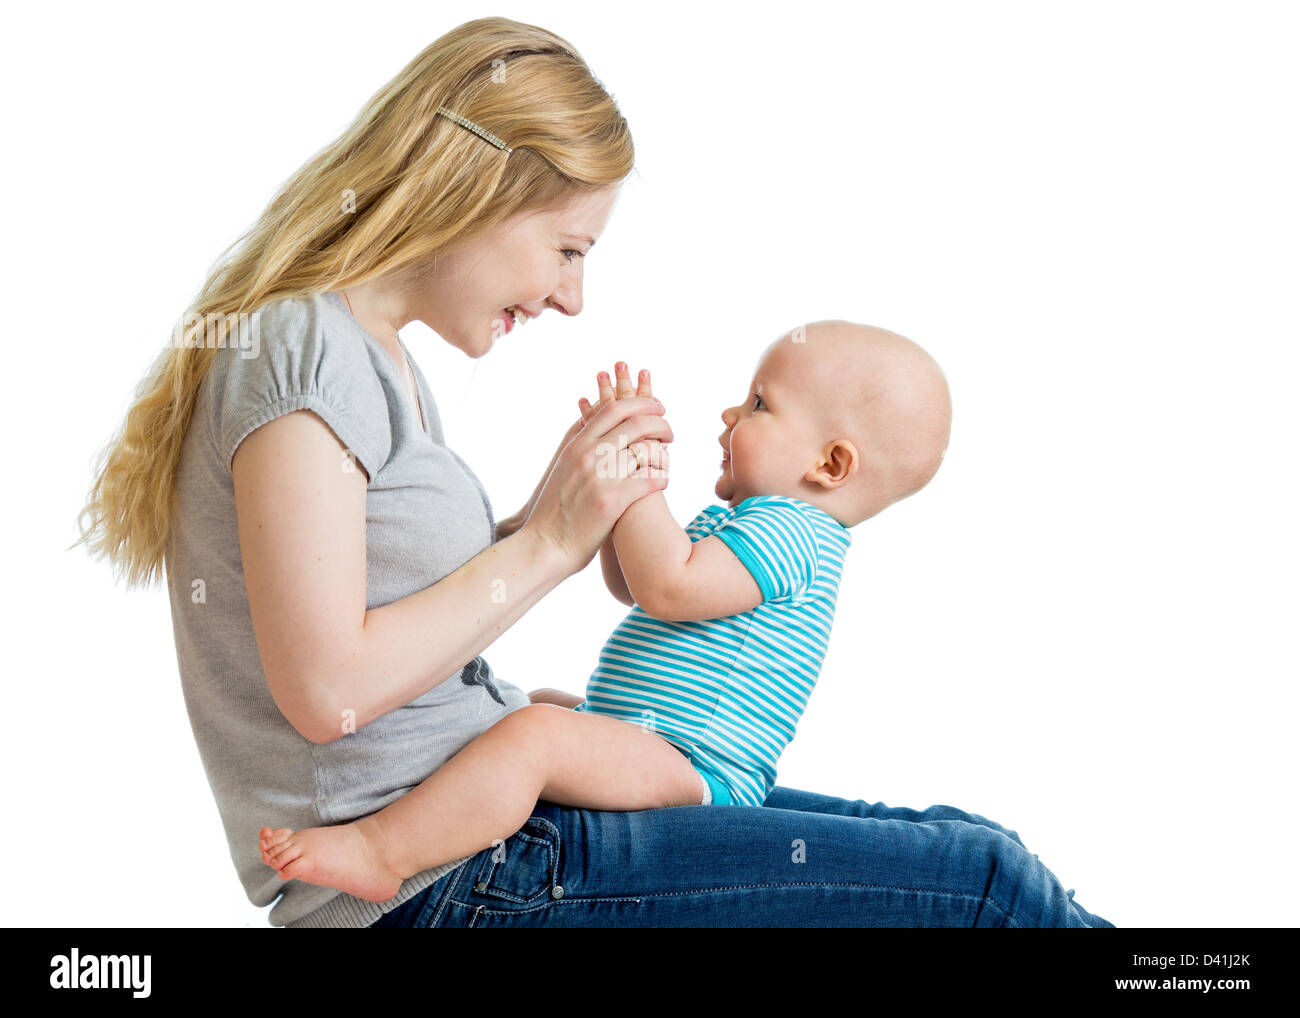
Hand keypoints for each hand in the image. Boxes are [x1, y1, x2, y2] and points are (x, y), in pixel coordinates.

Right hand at [522, 364, 672, 574]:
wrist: (544, 545)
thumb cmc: (555, 511)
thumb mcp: (562, 468)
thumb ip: (580, 445)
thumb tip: (592, 420)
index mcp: (576, 445)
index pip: (613, 409)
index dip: (641, 404)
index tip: (657, 408)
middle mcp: (587, 455)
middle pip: (635, 423)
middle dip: (660, 423)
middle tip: (670, 432)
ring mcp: (600, 477)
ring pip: (645, 450)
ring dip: (663, 453)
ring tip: (667, 459)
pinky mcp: (612, 501)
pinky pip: (649, 479)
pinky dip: (662, 476)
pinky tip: (664, 481)